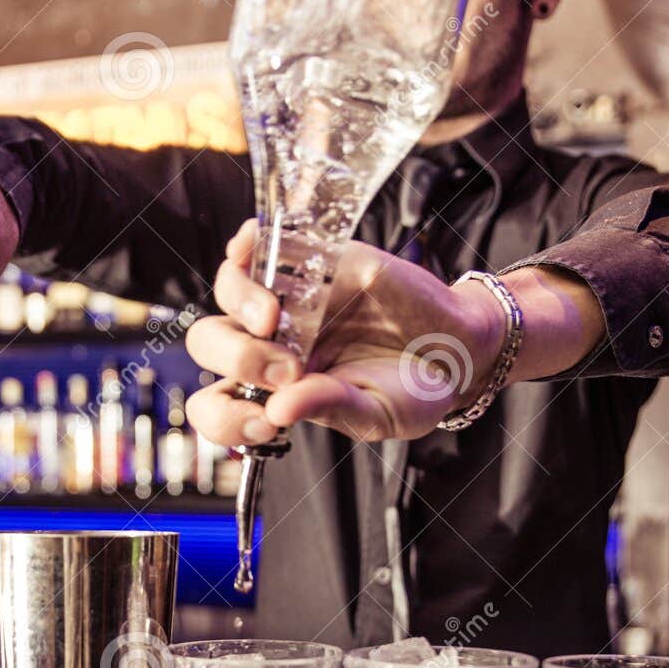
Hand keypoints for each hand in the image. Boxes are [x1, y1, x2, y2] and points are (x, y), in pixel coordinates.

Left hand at [185, 221, 503, 445]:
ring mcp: (290, 301)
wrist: (458, 347)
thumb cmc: (413, 390)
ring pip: (229, 290)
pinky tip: (257, 252)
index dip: (223, 417)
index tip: (266, 425)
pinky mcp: (315, 260)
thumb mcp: (376, 413)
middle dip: (238, 358)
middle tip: (287, 369)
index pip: (217, 406)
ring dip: (240, 303)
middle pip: (210, 343)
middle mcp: (271, 346)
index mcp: (274, 394)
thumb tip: (279, 409)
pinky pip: (262, 242)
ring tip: (275, 319)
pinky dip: (249, 242)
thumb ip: (329, 408)